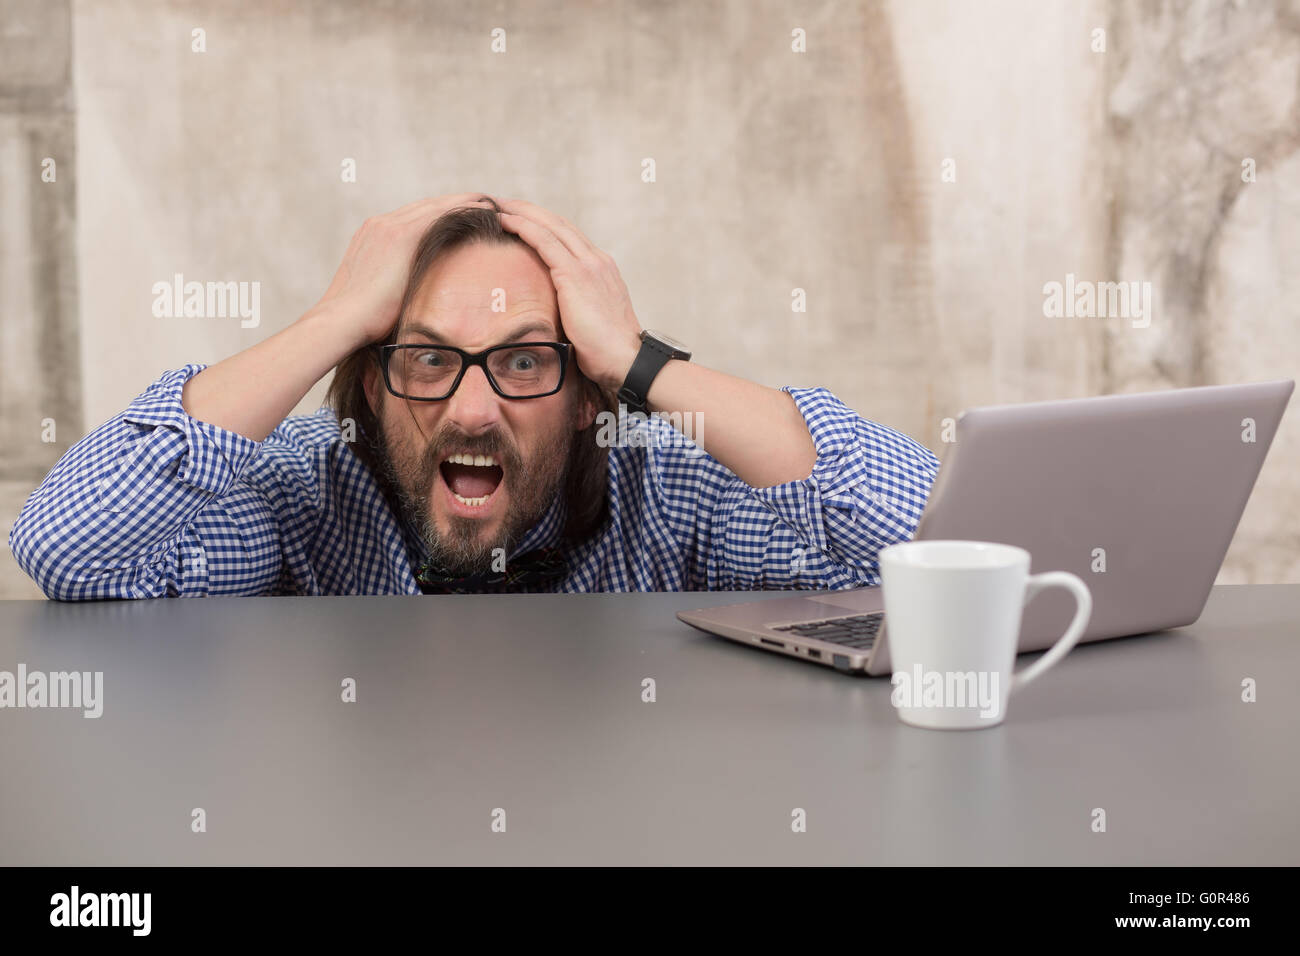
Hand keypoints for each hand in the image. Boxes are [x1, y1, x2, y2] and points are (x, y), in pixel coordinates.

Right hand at [313, 193, 496, 347]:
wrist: (341, 320)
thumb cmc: (359, 321)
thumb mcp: (377, 297)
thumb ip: (394, 288)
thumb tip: (409, 306)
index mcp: (372, 237)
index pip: (412, 218)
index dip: (438, 215)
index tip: (459, 218)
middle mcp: (379, 225)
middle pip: (425, 207)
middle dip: (453, 203)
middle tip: (480, 202)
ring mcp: (388, 227)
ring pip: (434, 206)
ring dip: (462, 201)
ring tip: (488, 202)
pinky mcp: (400, 236)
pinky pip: (439, 214)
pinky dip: (462, 208)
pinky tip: (483, 208)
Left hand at [495, 199, 643, 390]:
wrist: (626, 360)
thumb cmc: (608, 352)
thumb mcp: (591, 321)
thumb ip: (576, 308)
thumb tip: (556, 317)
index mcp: (602, 270)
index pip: (569, 237)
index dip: (544, 224)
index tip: (522, 219)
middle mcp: (596, 260)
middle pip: (558, 223)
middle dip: (529, 210)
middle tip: (502, 202)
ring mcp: (588, 265)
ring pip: (549, 225)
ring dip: (521, 211)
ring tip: (496, 204)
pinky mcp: (575, 275)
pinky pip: (544, 241)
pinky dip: (523, 227)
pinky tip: (505, 220)